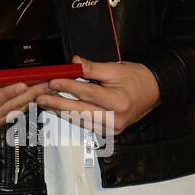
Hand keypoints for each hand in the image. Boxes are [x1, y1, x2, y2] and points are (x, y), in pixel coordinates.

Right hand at [0, 78, 49, 130]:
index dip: (9, 92)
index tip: (23, 84)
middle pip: (10, 105)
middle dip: (31, 93)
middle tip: (47, 82)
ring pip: (15, 111)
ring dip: (32, 99)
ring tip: (47, 87)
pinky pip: (12, 114)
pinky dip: (24, 105)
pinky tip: (35, 97)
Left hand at [35, 56, 159, 134]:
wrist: (154, 91)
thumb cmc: (136, 79)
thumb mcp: (115, 69)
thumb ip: (92, 68)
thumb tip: (73, 62)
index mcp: (118, 103)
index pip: (87, 94)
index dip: (68, 87)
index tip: (52, 81)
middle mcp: (115, 119)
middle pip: (80, 111)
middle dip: (57, 103)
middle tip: (40, 97)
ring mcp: (112, 128)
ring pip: (80, 120)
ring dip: (61, 111)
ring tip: (44, 103)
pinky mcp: (109, 131)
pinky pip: (86, 124)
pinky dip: (72, 116)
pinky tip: (59, 109)